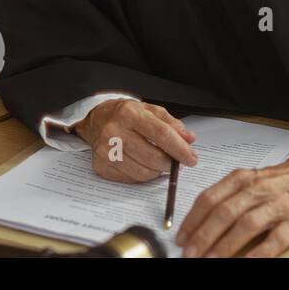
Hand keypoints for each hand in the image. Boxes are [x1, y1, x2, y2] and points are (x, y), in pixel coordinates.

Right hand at [73, 100, 197, 182]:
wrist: (96, 120)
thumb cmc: (125, 115)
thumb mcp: (149, 110)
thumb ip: (171, 124)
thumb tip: (189, 139)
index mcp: (129, 113)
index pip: (161, 134)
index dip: (180, 149)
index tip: (192, 158)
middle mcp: (114, 132)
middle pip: (153, 157)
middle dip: (170, 164)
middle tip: (177, 163)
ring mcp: (105, 151)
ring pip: (143, 173)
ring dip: (157, 171)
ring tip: (159, 163)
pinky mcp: (101, 166)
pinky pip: (131, 179)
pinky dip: (143, 175)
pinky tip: (143, 165)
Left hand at [176, 142, 288, 256]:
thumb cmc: (275, 181)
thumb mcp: (246, 179)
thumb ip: (223, 196)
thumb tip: (195, 222)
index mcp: (241, 179)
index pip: (210, 198)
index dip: (192, 220)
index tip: (180, 237)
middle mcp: (257, 190)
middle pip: (224, 213)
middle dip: (203, 236)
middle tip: (189, 253)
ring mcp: (277, 206)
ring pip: (246, 225)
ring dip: (224, 246)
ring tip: (209, 260)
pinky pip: (275, 240)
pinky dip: (259, 253)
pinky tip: (246, 262)